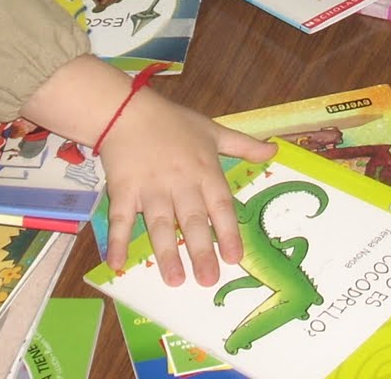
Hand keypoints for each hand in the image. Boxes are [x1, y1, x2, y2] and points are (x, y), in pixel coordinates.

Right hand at [98, 88, 275, 286]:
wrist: (127, 110)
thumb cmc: (173, 122)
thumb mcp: (212, 130)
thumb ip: (243, 145)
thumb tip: (274, 151)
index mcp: (204, 170)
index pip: (220, 205)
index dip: (228, 231)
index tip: (235, 257)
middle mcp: (180, 182)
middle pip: (191, 220)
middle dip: (200, 250)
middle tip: (208, 280)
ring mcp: (150, 187)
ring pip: (159, 223)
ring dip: (166, 252)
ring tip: (174, 279)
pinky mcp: (123, 190)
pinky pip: (121, 218)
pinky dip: (118, 240)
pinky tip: (117, 263)